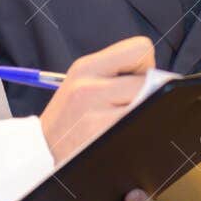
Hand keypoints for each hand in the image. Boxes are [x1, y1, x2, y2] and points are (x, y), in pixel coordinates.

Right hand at [39, 37, 154, 166]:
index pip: (140, 49)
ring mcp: (95, 114)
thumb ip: (115, 74)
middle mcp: (89, 87)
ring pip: (147, 106)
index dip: (145, 66)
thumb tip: (158, 78)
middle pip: (148, 82)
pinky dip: (137, 131)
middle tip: (126, 107)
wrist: (42, 152)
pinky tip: (120, 135)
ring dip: (142, 115)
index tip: (134, 81)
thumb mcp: (81, 83)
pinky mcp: (101, 137)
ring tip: (122, 122)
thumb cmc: (69, 119)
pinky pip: (139, 127)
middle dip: (145, 95)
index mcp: (86, 67)